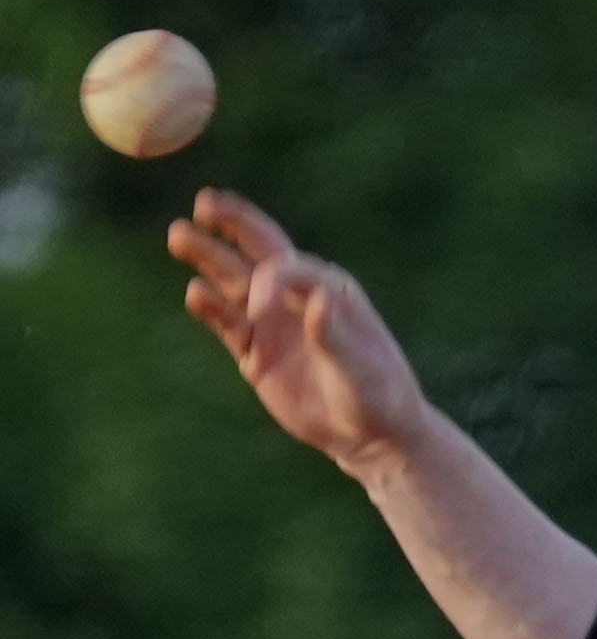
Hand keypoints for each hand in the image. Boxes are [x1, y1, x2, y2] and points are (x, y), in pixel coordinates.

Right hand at [168, 190, 427, 476]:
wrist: (369, 436)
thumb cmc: (376, 396)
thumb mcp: (359, 369)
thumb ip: (334, 336)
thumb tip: (318, 300)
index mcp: (327, 287)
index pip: (288, 265)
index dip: (269, 278)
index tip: (261, 308)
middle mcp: (295, 297)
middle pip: (257, 250)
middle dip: (231, 224)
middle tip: (203, 202)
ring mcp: (272, 323)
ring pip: (232, 281)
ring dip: (206, 257)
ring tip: (177, 235)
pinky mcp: (255, 352)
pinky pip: (227, 323)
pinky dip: (210, 308)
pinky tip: (195, 294)